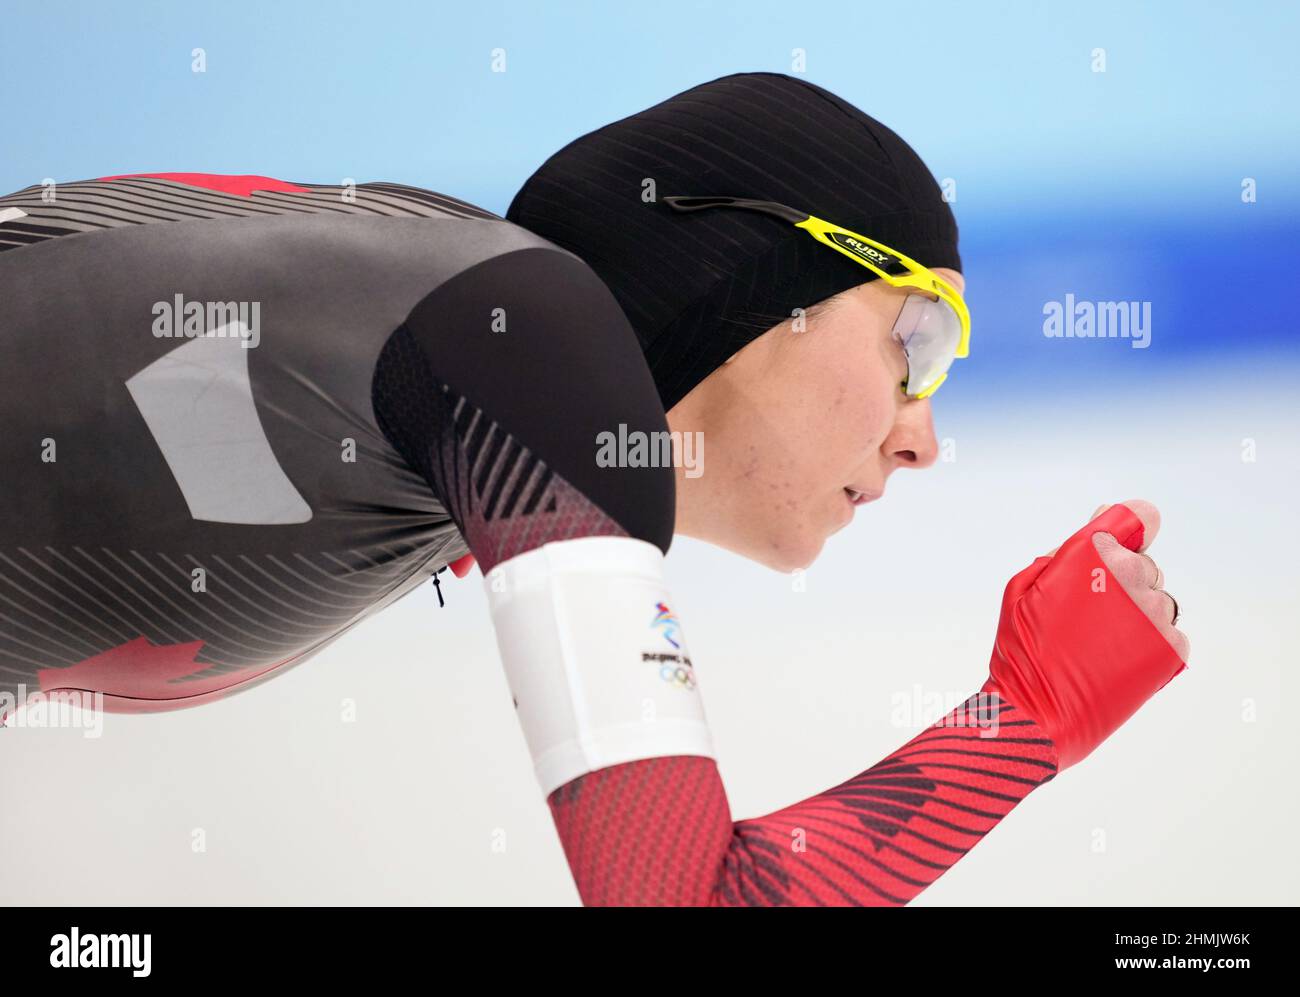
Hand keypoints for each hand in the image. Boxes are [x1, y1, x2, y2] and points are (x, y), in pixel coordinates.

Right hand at [982, 500, 1188, 770]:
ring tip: (1100, 642)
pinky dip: (1151, 643)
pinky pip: (1172, 632)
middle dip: (1120, 579)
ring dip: (1137, 612)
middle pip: (1144, 562)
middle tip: (1085, 615)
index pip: (1139, 517)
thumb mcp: (1024, 587)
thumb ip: (1068, 547)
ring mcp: (1155, 614)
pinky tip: (1117, 660)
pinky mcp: (1171, 649)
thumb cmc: (1020, 651)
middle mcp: (1131, 578)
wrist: (1035, 716)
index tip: (1114, 546)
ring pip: (1159, 597)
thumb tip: (1105, 514)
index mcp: (1092, 555)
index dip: (1129, 528)